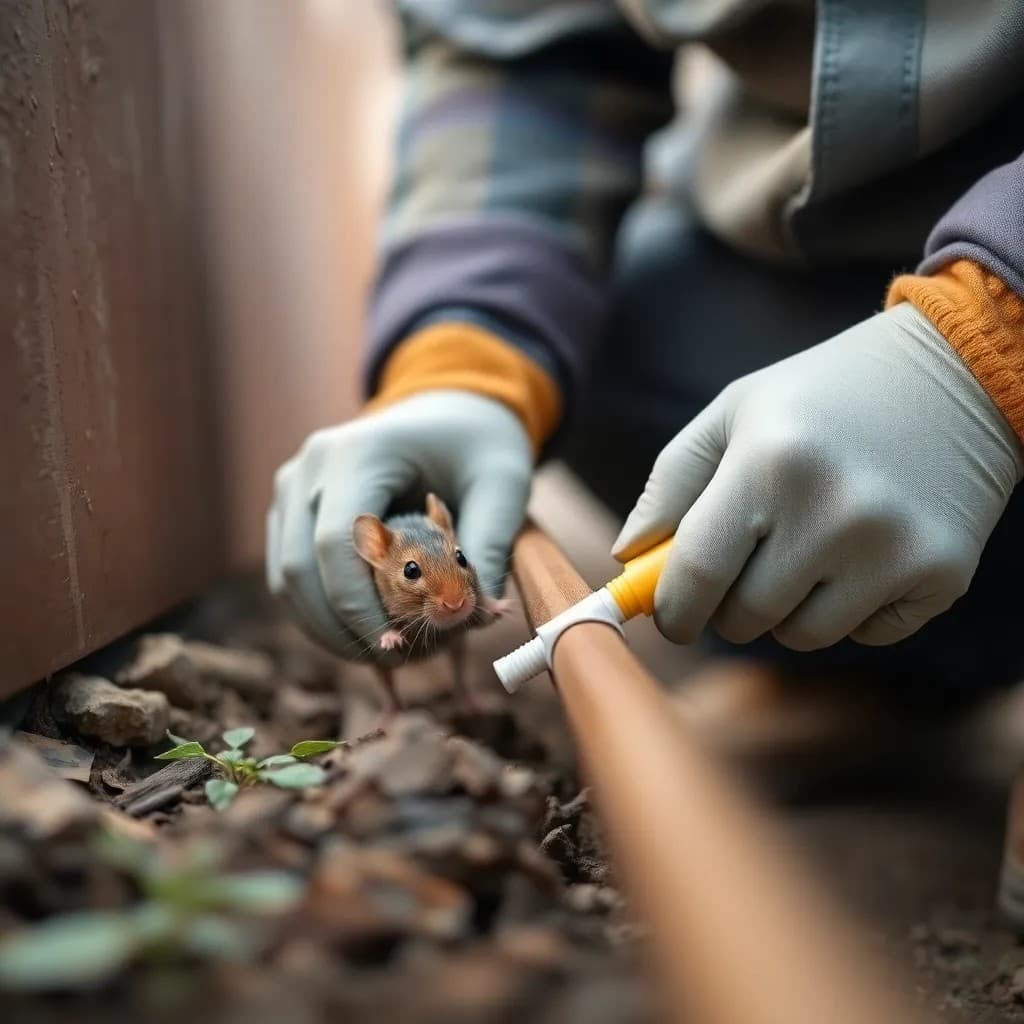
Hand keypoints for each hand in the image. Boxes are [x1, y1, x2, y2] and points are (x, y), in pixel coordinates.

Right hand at [266, 391, 531, 660]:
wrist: (447, 406)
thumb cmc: (477, 443)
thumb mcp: (501, 485)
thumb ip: (489, 546)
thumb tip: (477, 617)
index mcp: (358, 453)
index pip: (335, 543)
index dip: (357, 606)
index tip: (395, 646)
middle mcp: (311, 468)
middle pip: (299, 568)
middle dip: (341, 628)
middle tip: (396, 661)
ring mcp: (293, 488)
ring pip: (286, 578)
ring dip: (328, 627)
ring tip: (385, 653)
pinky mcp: (291, 511)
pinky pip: (290, 575)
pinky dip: (322, 612)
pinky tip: (366, 632)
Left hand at [613, 304, 1021, 649]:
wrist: (956, 371)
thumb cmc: (822, 394)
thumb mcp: (735, 413)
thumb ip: (671, 485)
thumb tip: (627, 559)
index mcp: (768, 464)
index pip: (696, 575)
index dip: (671, 608)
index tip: (670, 615)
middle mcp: (833, 512)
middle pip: (744, 617)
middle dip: (728, 604)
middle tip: (744, 565)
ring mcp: (894, 549)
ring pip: (801, 635)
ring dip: (786, 610)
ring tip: (806, 548)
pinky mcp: (941, 574)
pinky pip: (863, 635)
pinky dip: (849, 610)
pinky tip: (863, 551)